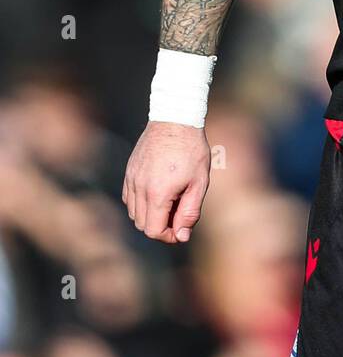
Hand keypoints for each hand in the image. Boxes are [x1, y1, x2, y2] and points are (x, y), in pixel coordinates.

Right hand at [122, 122, 210, 243]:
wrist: (175, 120)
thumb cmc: (192, 150)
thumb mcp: (199, 182)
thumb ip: (190, 211)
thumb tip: (181, 236)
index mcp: (158, 193)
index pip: (153, 231)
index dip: (168, 236)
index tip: (181, 229)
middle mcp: (139, 188)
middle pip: (142, 224)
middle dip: (161, 226)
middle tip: (179, 214)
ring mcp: (131, 179)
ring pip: (134, 213)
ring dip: (150, 215)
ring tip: (171, 201)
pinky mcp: (129, 171)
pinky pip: (129, 198)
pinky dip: (141, 203)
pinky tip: (158, 193)